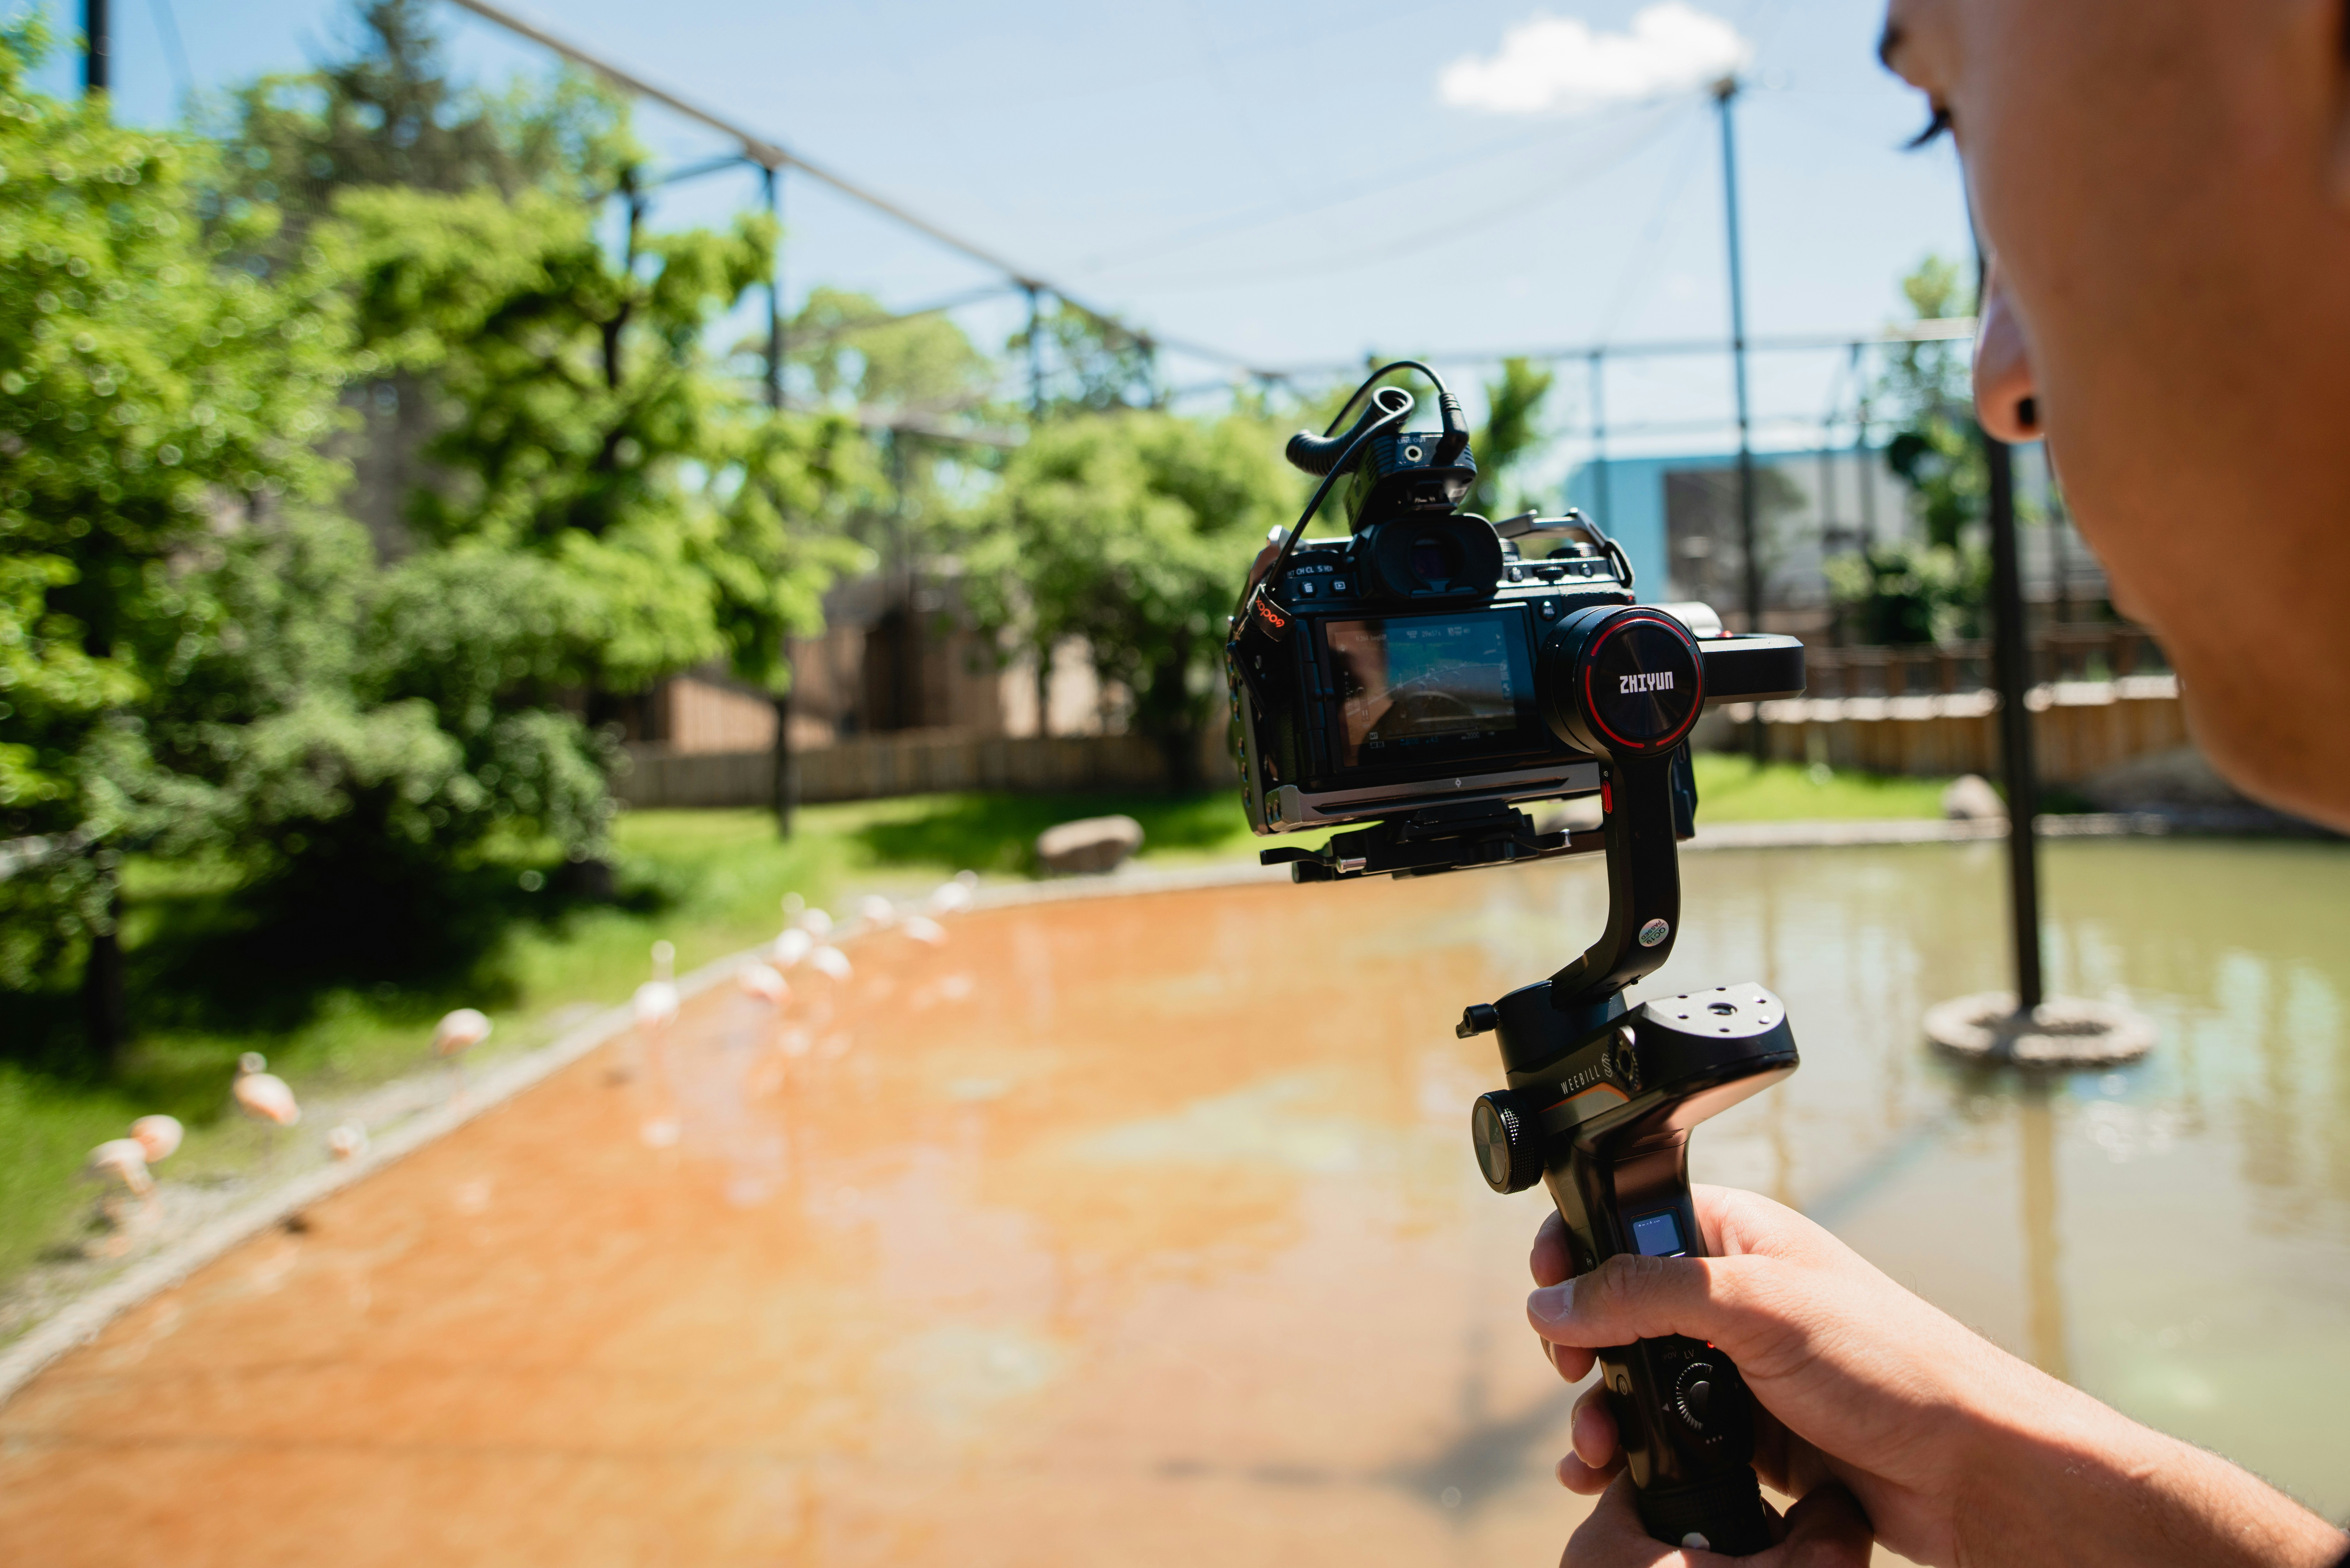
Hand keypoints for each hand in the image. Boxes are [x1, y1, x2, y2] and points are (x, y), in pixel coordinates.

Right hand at [1528, 1185, 2347, 1567]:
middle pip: (1622, 1305)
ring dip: (1602, 1410)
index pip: (1631, 1220)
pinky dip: (1637, 1453)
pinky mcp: (1749, 1433)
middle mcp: (1735, 1295)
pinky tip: (1618, 1473)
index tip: (1548, 1288)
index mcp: (1740, 1238)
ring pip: (1639, 1377)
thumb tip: (1554, 1298)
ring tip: (1594, 1446)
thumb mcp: (1758, 1308)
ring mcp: (1741, 1366)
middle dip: (1582, 1344)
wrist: (1974, 1473)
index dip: (1580, 1249)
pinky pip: (1670, 1434)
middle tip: (1572, 1374)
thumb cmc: (1893, 1369)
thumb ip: (1647, 1294)